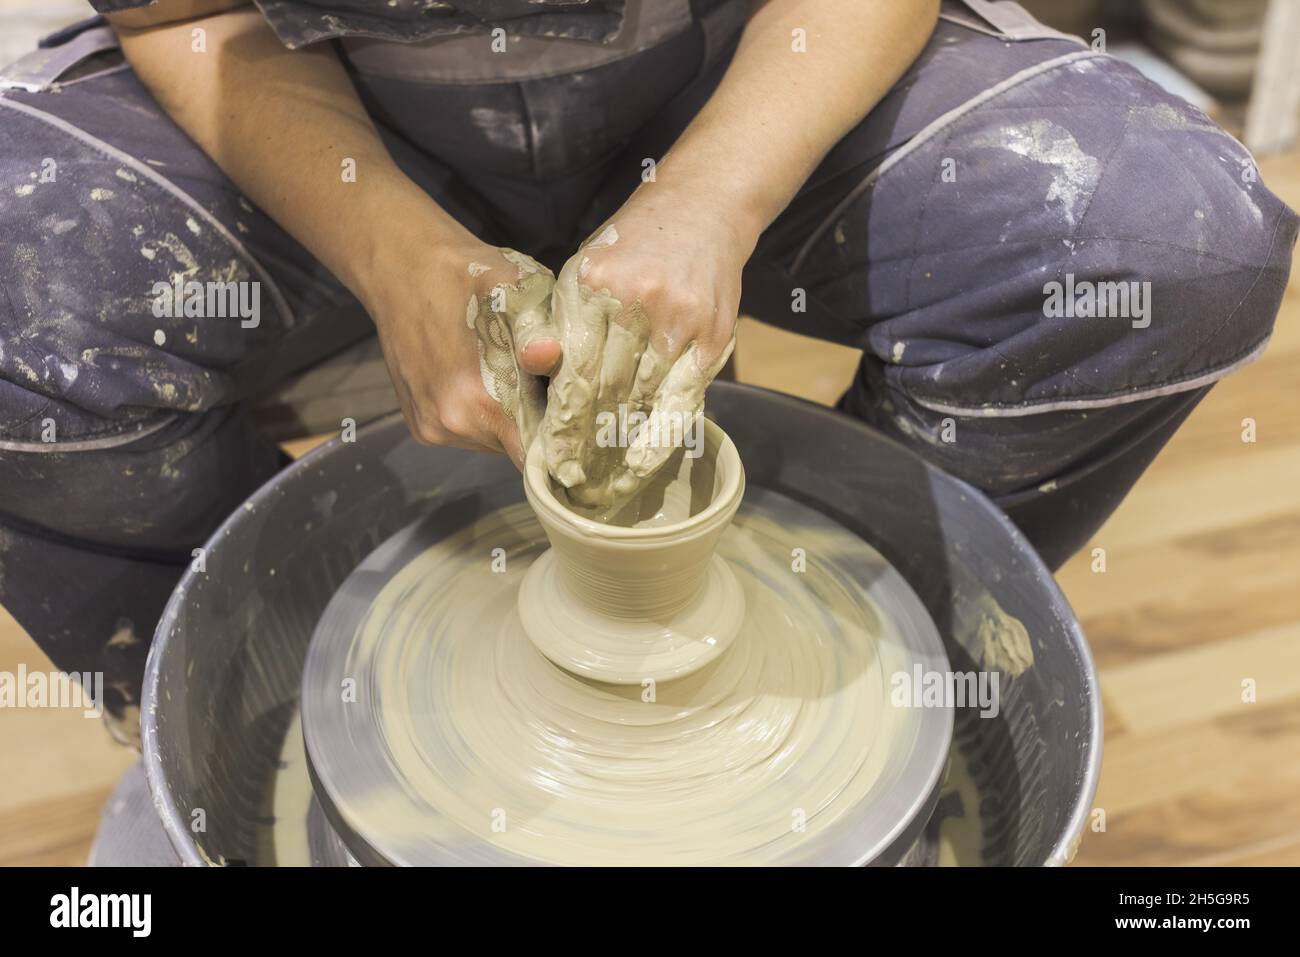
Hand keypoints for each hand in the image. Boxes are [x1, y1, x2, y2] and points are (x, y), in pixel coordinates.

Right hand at [367, 235, 559, 467]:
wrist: (402, 266)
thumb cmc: (469, 275)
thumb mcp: (517, 292)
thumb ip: (544, 332)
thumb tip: (560, 361)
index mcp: (483, 402)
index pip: (536, 455)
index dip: (562, 444)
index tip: (580, 426)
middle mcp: (454, 425)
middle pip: (517, 447)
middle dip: (538, 422)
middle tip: (547, 384)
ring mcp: (433, 428)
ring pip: (493, 440)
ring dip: (508, 417)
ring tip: (510, 374)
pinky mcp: (420, 425)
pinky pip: (467, 431)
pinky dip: (482, 413)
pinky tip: (478, 376)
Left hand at [539, 191, 749, 505]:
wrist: (699, 211)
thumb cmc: (630, 249)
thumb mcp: (582, 272)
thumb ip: (562, 327)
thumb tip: (541, 391)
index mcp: (590, 286)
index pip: (573, 371)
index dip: (563, 423)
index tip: (553, 460)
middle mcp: (635, 302)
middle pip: (607, 393)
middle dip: (588, 443)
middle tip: (575, 482)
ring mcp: (678, 319)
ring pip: (643, 401)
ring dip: (620, 448)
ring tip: (603, 485)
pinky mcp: (711, 336)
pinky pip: (682, 401)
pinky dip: (659, 438)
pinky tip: (640, 465)